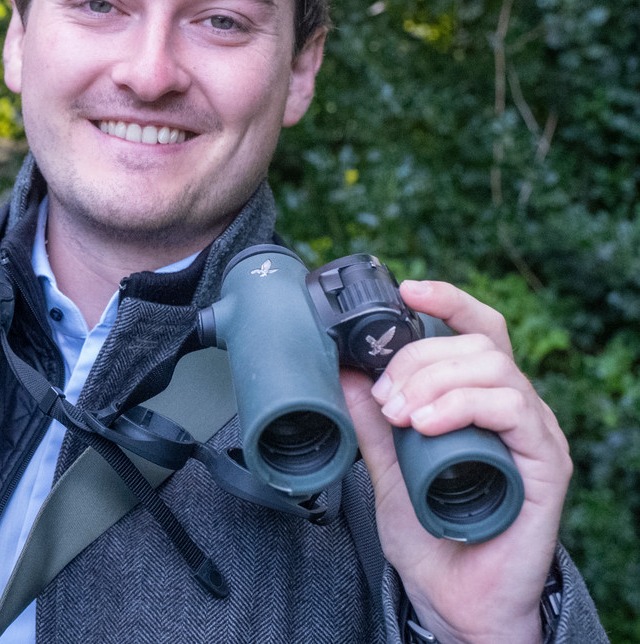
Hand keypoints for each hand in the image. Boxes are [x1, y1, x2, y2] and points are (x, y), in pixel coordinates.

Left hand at [340, 279, 570, 643]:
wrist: (456, 599)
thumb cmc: (431, 535)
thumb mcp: (385, 467)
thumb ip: (370, 422)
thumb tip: (343, 370)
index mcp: (480, 399)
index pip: (475, 329)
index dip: (445, 300)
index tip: (406, 289)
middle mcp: (513, 407)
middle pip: (475, 343)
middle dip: (417, 358)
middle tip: (383, 399)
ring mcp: (531, 433)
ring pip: (493, 368)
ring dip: (434, 380)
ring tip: (400, 415)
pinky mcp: (545, 463)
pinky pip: (513, 409)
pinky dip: (463, 405)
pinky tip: (427, 424)